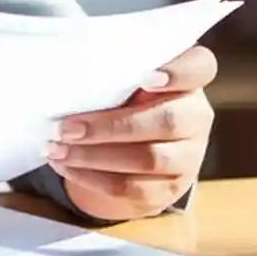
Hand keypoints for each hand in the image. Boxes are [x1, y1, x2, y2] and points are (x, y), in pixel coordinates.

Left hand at [47, 45, 217, 221]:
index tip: (146, 78)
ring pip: (149, 159)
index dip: (179, 72)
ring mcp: (188, 156)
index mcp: (187, 81)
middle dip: (109, 126)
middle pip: (167, 121)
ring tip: (56, 148)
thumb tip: (63, 75)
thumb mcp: (121, 81)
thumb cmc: (121, 100)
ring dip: (94, 156)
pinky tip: (64, 165)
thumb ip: (110, 73)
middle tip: (65, 128)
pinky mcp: (169, 188)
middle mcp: (195, 117)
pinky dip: (92, 177)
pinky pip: (133, 187)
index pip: (200, 67)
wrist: (132, 146)